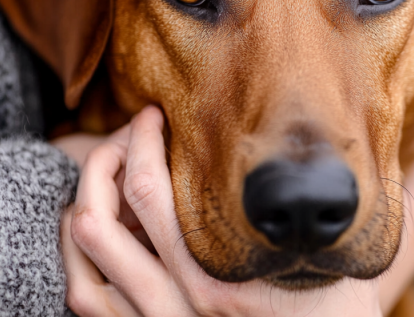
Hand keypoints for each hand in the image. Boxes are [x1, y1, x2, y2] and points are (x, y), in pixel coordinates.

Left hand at [61, 106, 382, 316]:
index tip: (154, 116)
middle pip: (98, 222)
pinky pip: (88, 300)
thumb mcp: (321, 260)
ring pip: (81, 269)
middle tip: (126, 137)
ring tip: (105, 178)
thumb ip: (289, 216)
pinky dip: (81, 260)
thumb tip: (296, 150)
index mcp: (212, 278)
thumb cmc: (332, 310)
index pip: (147, 193)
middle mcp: (172, 307)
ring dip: (81, 212)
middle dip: (104, 164)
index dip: (143, 142)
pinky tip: (102, 232)